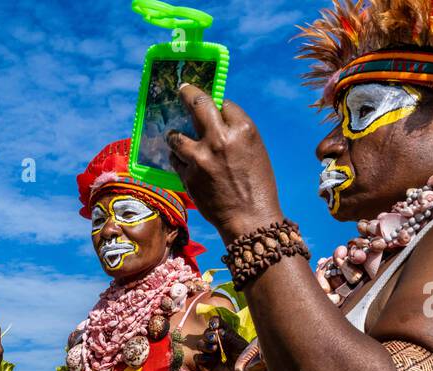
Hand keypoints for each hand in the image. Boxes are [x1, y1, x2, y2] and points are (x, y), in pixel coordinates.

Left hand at [166, 85, 283, 242]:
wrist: (250, 219)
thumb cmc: (258, 186)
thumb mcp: (255, 151)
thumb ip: (236, 133)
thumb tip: (216, 120)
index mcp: (243, 129)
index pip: (223, 103)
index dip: (217, 105)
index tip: (211, 104)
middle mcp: (219, 139)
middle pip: (197, 104)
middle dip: (187, 93)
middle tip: (182, 89)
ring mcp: (200, 158)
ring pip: (177, 135)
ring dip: (175, 135)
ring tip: (175, 136)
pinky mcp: (188, 176)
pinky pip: (176, 159)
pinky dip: (178, 158)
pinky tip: (182, 160)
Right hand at [194, 318, 250, 370]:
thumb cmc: (244, 357)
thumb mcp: (239, 345)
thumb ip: (229, 337)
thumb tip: (219, 331)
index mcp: (225, 333)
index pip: (216, 322)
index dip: (213, 321)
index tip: (214, 324)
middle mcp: (216, 341)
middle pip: (206, 333)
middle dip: (209, 335)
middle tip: (215, 338)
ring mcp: (210, 352)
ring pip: (200, 344)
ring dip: (205, 345)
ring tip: (214, 349)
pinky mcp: (207, 363)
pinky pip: (198, 357)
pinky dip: (202, 357)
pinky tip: (210, 359)